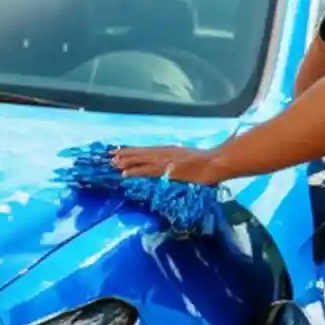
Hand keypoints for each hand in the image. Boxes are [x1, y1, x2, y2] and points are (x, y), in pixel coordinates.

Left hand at [111, 145, 225, 183]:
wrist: (215, 163)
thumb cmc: (207, 162)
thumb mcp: (190, 160)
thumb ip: (179, 162)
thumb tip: (173, 167)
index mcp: (170, 150)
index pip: (148, 151)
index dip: (134, 152)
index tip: (122, 152)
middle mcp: (165, 153)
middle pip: (141, 153)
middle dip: (126, 155)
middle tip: (110, 156)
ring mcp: (165, 161)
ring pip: (141, 160)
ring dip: (127, 162)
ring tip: (113, 163)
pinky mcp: (167, 170)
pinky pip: (147, 171)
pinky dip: (135, 172)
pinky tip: (125, 174)